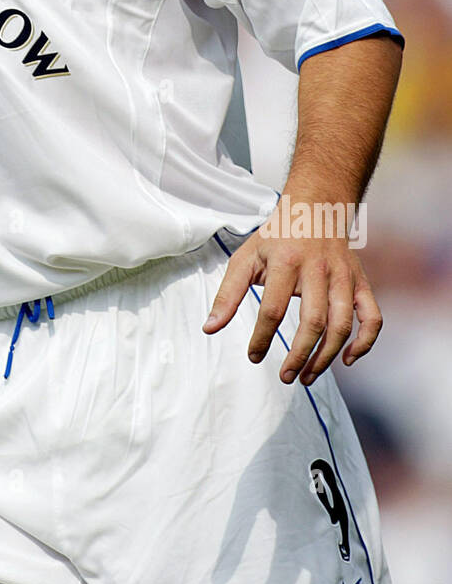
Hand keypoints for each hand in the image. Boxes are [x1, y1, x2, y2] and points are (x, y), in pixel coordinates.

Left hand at [202, 215, 382, 384]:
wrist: (316, 207)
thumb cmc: (277, 237)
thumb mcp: (245, 258)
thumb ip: (228, 294)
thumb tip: (210, 328)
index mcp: (286, 262)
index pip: (273, 309)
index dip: (262, 339)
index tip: (254, 356)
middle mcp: (318, 270)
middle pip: (313, 322)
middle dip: (299, 355)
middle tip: (286, 376)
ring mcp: (344, 277)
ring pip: (342, 325)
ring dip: (326, 356)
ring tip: (308, 375)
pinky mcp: (361, 282)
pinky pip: (372, 317)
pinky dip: (365, 342)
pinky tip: (346, 359)